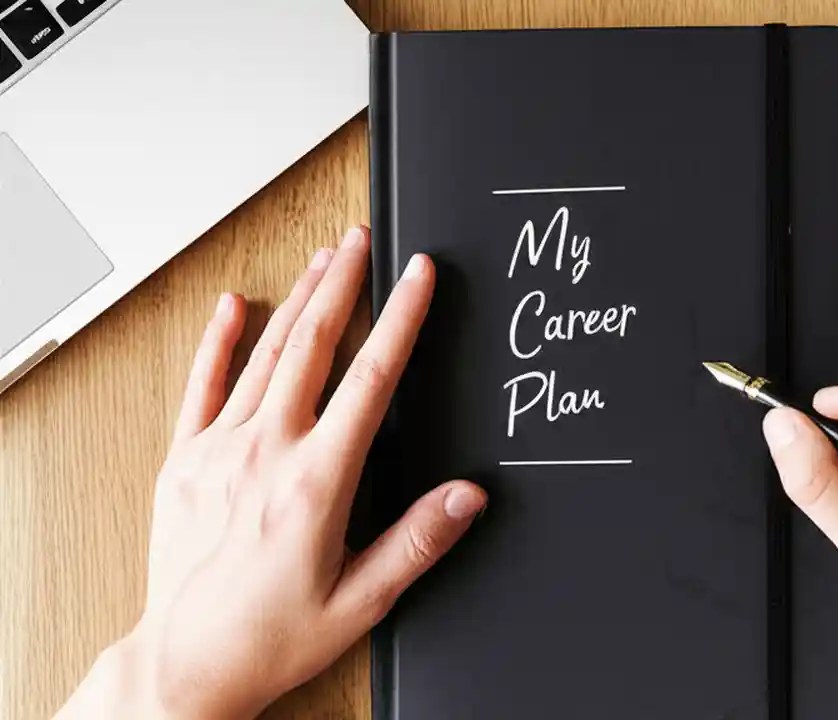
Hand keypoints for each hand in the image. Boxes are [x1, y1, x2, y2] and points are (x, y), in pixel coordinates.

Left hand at [57, 227, 485, 719]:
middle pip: (313, 346)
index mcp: (317, 482)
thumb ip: (419, 540)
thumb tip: (468, 494)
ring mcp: (219, 452)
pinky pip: (202, 386)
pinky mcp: (183, 461)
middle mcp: (266, 453)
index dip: (400, 318)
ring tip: (323, 260)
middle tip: (362, 241)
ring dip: (298, 301)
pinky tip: (233, 306)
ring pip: (265, 356)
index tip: (417, 276)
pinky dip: (218, 342)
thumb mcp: (363, 598)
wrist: (186, 663)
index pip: (371, 378)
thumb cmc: (272, 636)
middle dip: (344, 285)